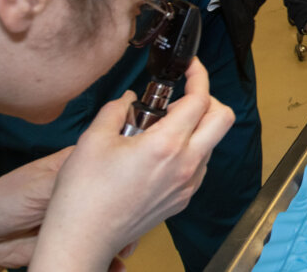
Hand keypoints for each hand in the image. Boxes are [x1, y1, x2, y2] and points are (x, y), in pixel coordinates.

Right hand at [29, 59, 233, 270]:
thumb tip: (128, 99)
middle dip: (208, 99)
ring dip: (197, 127)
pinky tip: (159, 152)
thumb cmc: (84, 193)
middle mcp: (186, 165)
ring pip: (212, 143)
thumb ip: (115, 110)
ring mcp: (187, 185)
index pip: (200, 99)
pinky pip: (199, 165)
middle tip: (179, 98)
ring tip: (160, 128)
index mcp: (167, 145)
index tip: (191, 66)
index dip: (199, 75)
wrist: (83, 238)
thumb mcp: (93, 139)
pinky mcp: (182, 200)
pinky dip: (189, 150)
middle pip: (223, 119)